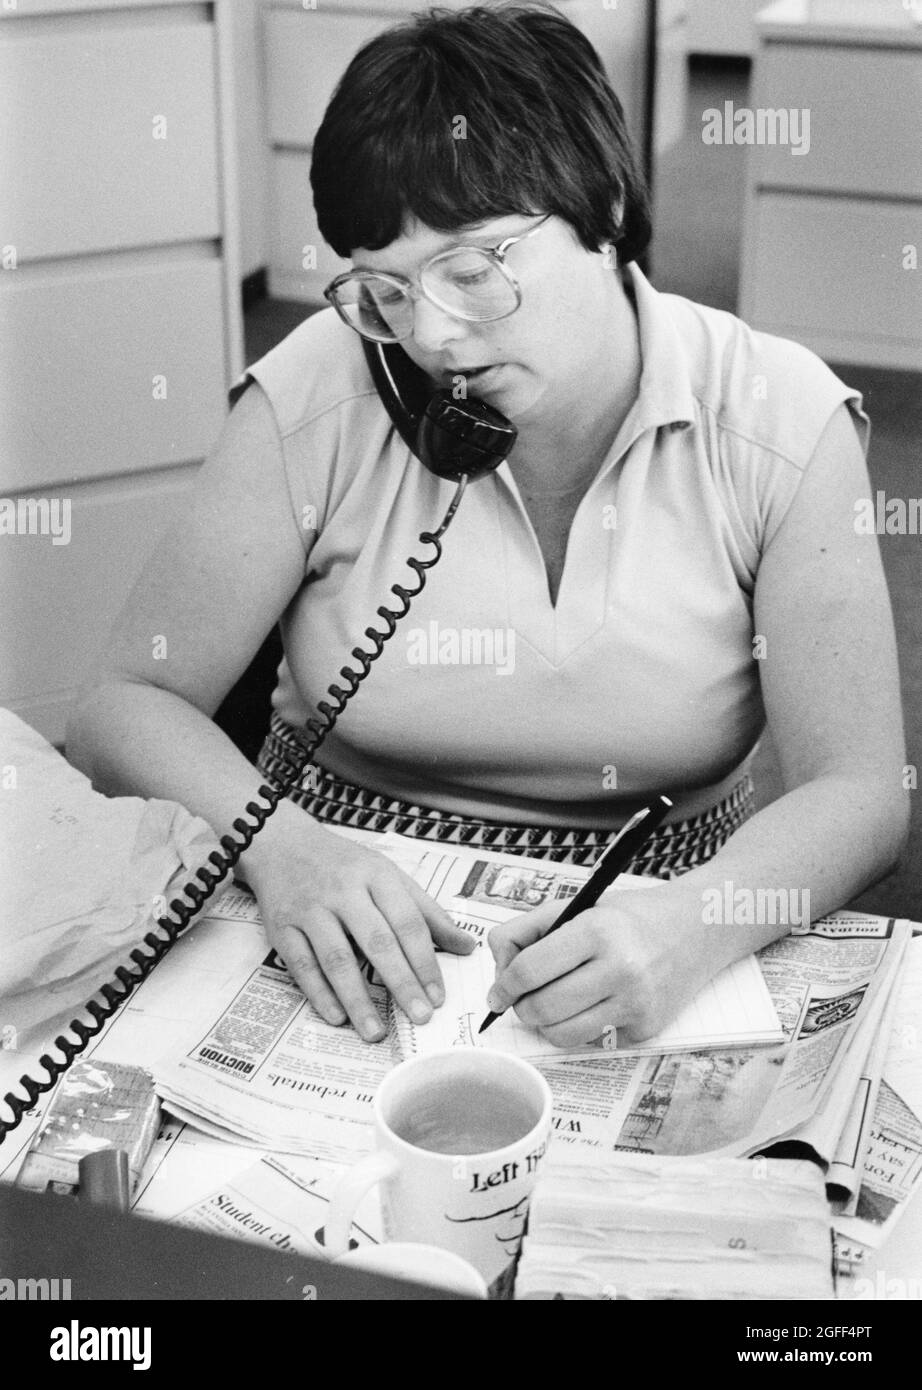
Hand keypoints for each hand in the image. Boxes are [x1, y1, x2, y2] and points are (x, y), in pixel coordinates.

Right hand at [241, 809, 474, 1040]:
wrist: (282, 845)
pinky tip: (337, 1017)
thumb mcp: (389, 875)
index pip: (407, 922)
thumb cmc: (345, 865)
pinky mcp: (281, 928)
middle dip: (401, 983)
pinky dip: (319, 994)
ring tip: (376, 1032)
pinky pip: (301, 966)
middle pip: (377, 941)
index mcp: (376, 875)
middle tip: (419, 1017)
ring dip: (357, 999)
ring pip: (337, 958)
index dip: (425, 961)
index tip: (438, 997)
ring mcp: (309, 909)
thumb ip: (427, 913)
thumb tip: (467, 947)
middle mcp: (343, 891)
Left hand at [486, 886, 729, 1046]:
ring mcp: (636, 1003)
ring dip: (547, 1024)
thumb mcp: (579, 905)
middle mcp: (619, 968)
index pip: (530, 969)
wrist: (698, 928)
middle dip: (522, 1008)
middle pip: (542, 1008)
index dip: (504, 985)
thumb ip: (528, 929)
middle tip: (524, 1000)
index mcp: (596, 930)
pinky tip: (596, 1004)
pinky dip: (583, 1028)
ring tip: (554, 1004)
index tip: (497, 994)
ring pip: (563, 1034)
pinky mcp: (647, 1028)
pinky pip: (594, 1041)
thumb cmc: (629, 917)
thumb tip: (498, 969)